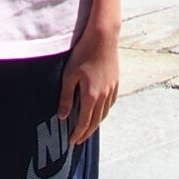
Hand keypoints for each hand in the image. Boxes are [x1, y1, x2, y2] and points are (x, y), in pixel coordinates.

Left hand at [57, 23, 119, 147]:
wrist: (103, 37)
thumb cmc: (83, 54)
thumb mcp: (69, 75)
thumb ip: (65, 97)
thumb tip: (62, 116)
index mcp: (91, 96)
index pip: (84, 122)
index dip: (78, 134)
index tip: (71, 141)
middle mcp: (104, 96)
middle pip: (95, 122)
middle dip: (86, 133)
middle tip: (78, 140)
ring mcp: (112, 89)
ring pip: (104, 113)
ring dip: (95, 124)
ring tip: (87, 128)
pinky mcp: (116, 82)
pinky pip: (111, 103)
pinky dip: (104, 112)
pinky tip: (100, 111)